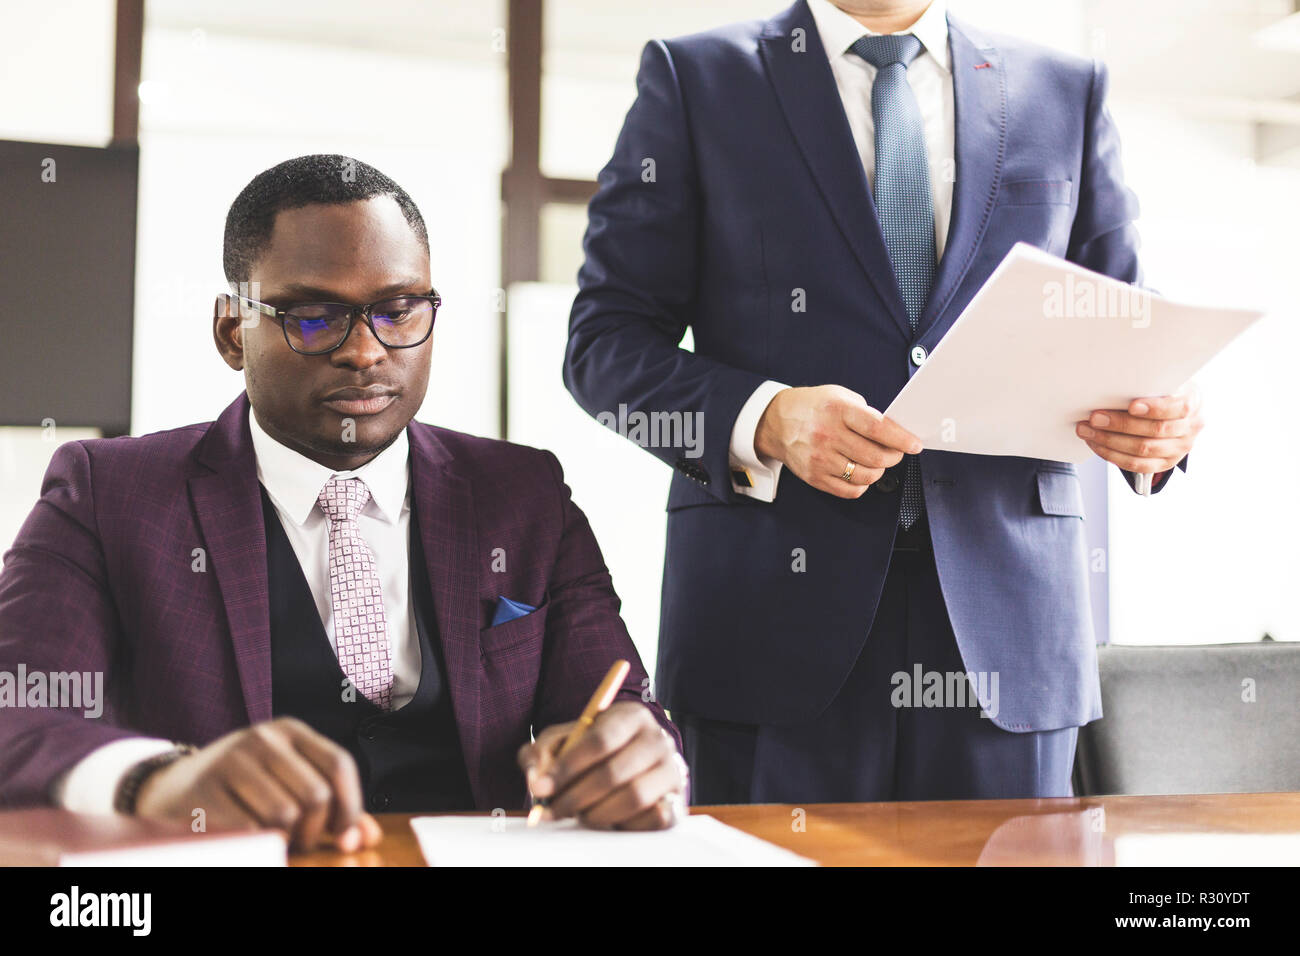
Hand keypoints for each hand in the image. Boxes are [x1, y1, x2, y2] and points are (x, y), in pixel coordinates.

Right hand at [134, 717, 382, 852]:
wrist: (169, 788)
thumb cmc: (243, 789)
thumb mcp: (288, 782)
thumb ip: (333, 807)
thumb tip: (367, 838)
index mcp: (288, 730)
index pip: (339, 764)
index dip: (350, 806)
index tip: (343, 835)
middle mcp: (261, 737)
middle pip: (315, 795)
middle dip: (314, 832)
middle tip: (298, 841)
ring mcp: (230, 760)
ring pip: (284, 816)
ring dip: (284, 841)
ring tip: (272, 839)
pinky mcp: (204, 791)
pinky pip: (249, 831)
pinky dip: (256, 845)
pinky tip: (246, 840)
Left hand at [518, 702, 686, 830]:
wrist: (635, 769)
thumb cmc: (594, 754)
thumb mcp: (564, 742)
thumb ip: (541, 753)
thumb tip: (535, 776)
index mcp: (631, 716)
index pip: (600, 739)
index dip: (567, 766)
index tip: (541, 787)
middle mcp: (658, 739)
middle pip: (614, 772)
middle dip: (575, 796)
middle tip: (552, 810)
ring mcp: (672, 770)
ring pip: (634, 797)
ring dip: (597, 813)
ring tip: (580, 815)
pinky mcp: (678, 801)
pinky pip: (654, 819)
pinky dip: (626, 824)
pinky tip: (609, 820)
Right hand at [754, 385, 922, 498]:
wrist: (775, 422)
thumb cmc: (811, 407)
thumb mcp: (838, 395)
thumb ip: (865, 411)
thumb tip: (892, 431)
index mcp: (837, 410)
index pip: (877, 428)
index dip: (900, 439)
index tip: (914, 445)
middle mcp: (828, 435)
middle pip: (875, 456)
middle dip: (894, 457)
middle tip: (896, 452)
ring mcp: (820, 459)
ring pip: (865, 476)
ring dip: (878, 471)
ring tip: (876, 462)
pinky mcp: (814, 477)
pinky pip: (850, 490)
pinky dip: (862, 485)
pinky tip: (860, 473)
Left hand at [1075, 382, 1202, 474]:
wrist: (1171, 411)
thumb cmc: (1160, 392)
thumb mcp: (1162, 382)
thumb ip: (1147, 384)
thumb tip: (1114, 383)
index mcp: (1192, 402)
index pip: (1178, 407)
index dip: (1155, 408)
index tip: (1132, 406)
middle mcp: (1190, 428)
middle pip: (1155, 430)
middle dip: (1120, 424)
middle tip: (1095, 418)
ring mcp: (1179, 449)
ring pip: (1143, 450)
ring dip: (1109, 441)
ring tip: (1087, 431)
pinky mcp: (1164, 464)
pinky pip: (1136, 465)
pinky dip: (1112, 455)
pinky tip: (1096, 444)